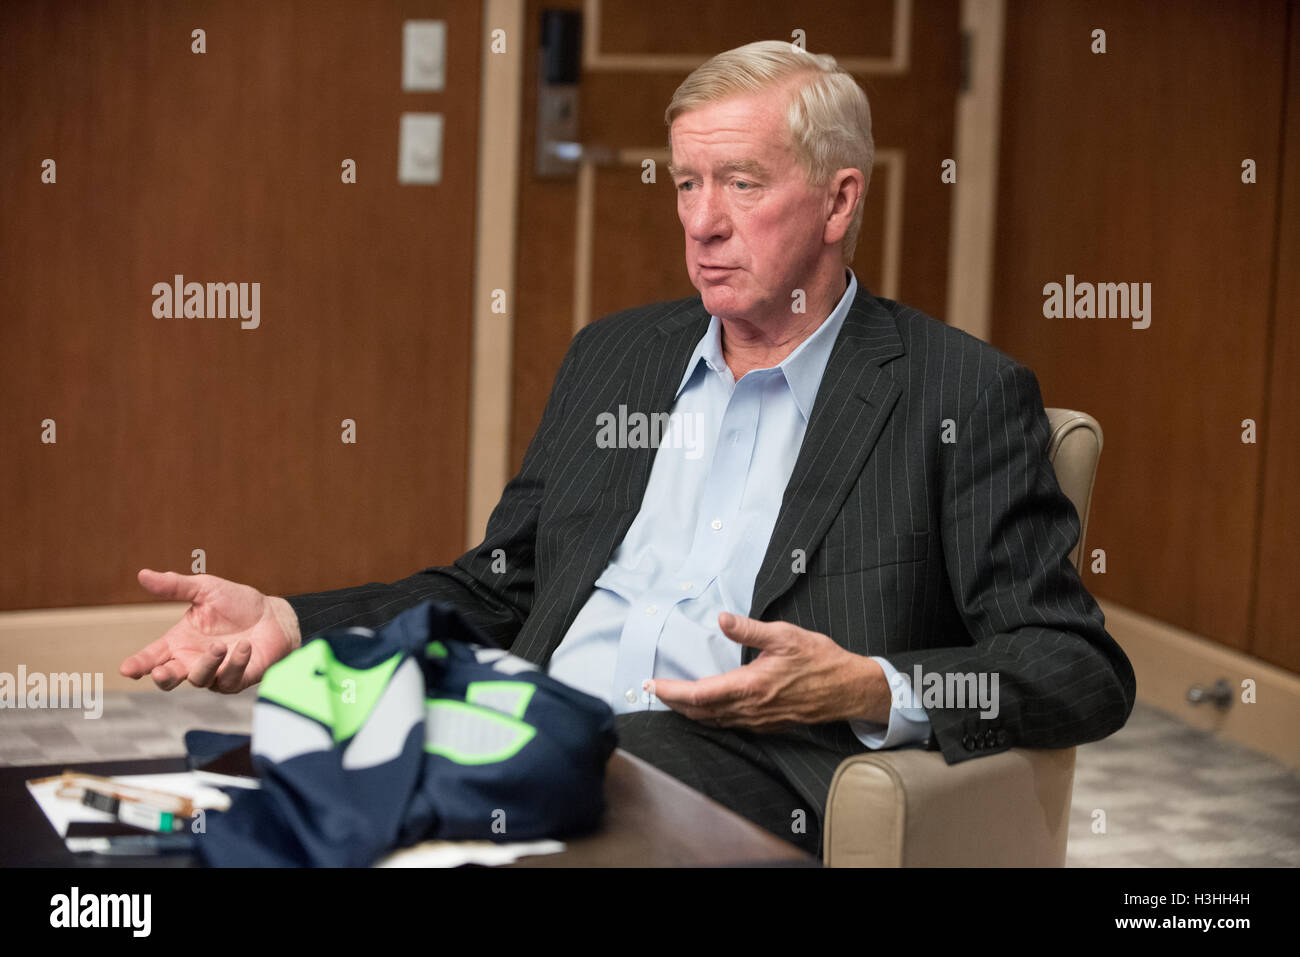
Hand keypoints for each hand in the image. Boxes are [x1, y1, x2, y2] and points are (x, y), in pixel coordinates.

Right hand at [119, 569, 301, 692]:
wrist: (274, 615)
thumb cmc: (237, 603)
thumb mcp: (205, 589)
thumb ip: (176, 586)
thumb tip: (143, 574)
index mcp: (179, 642)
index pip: (153, 656)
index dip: (139, 664)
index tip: (126, 669)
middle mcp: (192, 660)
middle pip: (169, 678)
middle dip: (163, 677)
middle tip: (161, 672)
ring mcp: (215, 673)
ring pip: (200, 679)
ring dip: (207, 664)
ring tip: (219, 646)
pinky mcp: (237, 679)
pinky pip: (231, 679)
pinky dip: (236, 663)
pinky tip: (244, 647)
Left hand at [647, 613, 889, 731]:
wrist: (849, 689)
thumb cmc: (820, 660)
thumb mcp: (785, 636)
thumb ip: (749, 630)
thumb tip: (722, 619)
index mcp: (750, 687)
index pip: (699, 694)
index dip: (672, 691)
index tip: (651, 684)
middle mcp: (751, 709)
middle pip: (700, 712)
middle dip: (673, 702)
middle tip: (653, 691)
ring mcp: (759, 721)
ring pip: (714, 721)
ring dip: (689, 712)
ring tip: (672, 699)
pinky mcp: (767, 724)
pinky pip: (730, 724)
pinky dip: (710, 717)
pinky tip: (706, 708)